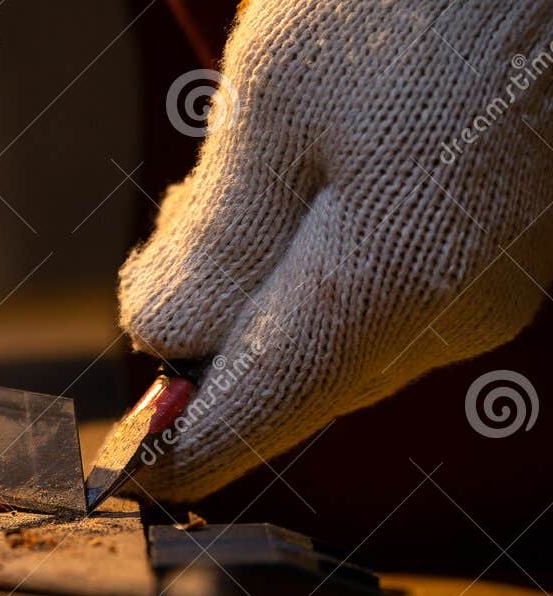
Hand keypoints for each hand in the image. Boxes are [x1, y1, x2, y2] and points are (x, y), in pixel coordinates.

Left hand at [118, 0, 552, 500]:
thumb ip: (218, 239)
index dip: (177, 447)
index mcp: (388, 289)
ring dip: (260, 291)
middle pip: (288, 379)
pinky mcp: (499, 252)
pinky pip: (381, 296)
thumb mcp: (281, 100)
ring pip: (331, 337)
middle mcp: (450, 315)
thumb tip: (163, 339)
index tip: (120, 472)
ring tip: (239, 181)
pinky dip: (316, 262)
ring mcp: (485, 287)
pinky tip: (302, 177)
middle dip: (210, 340)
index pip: (256, 414)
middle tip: (166, 254)